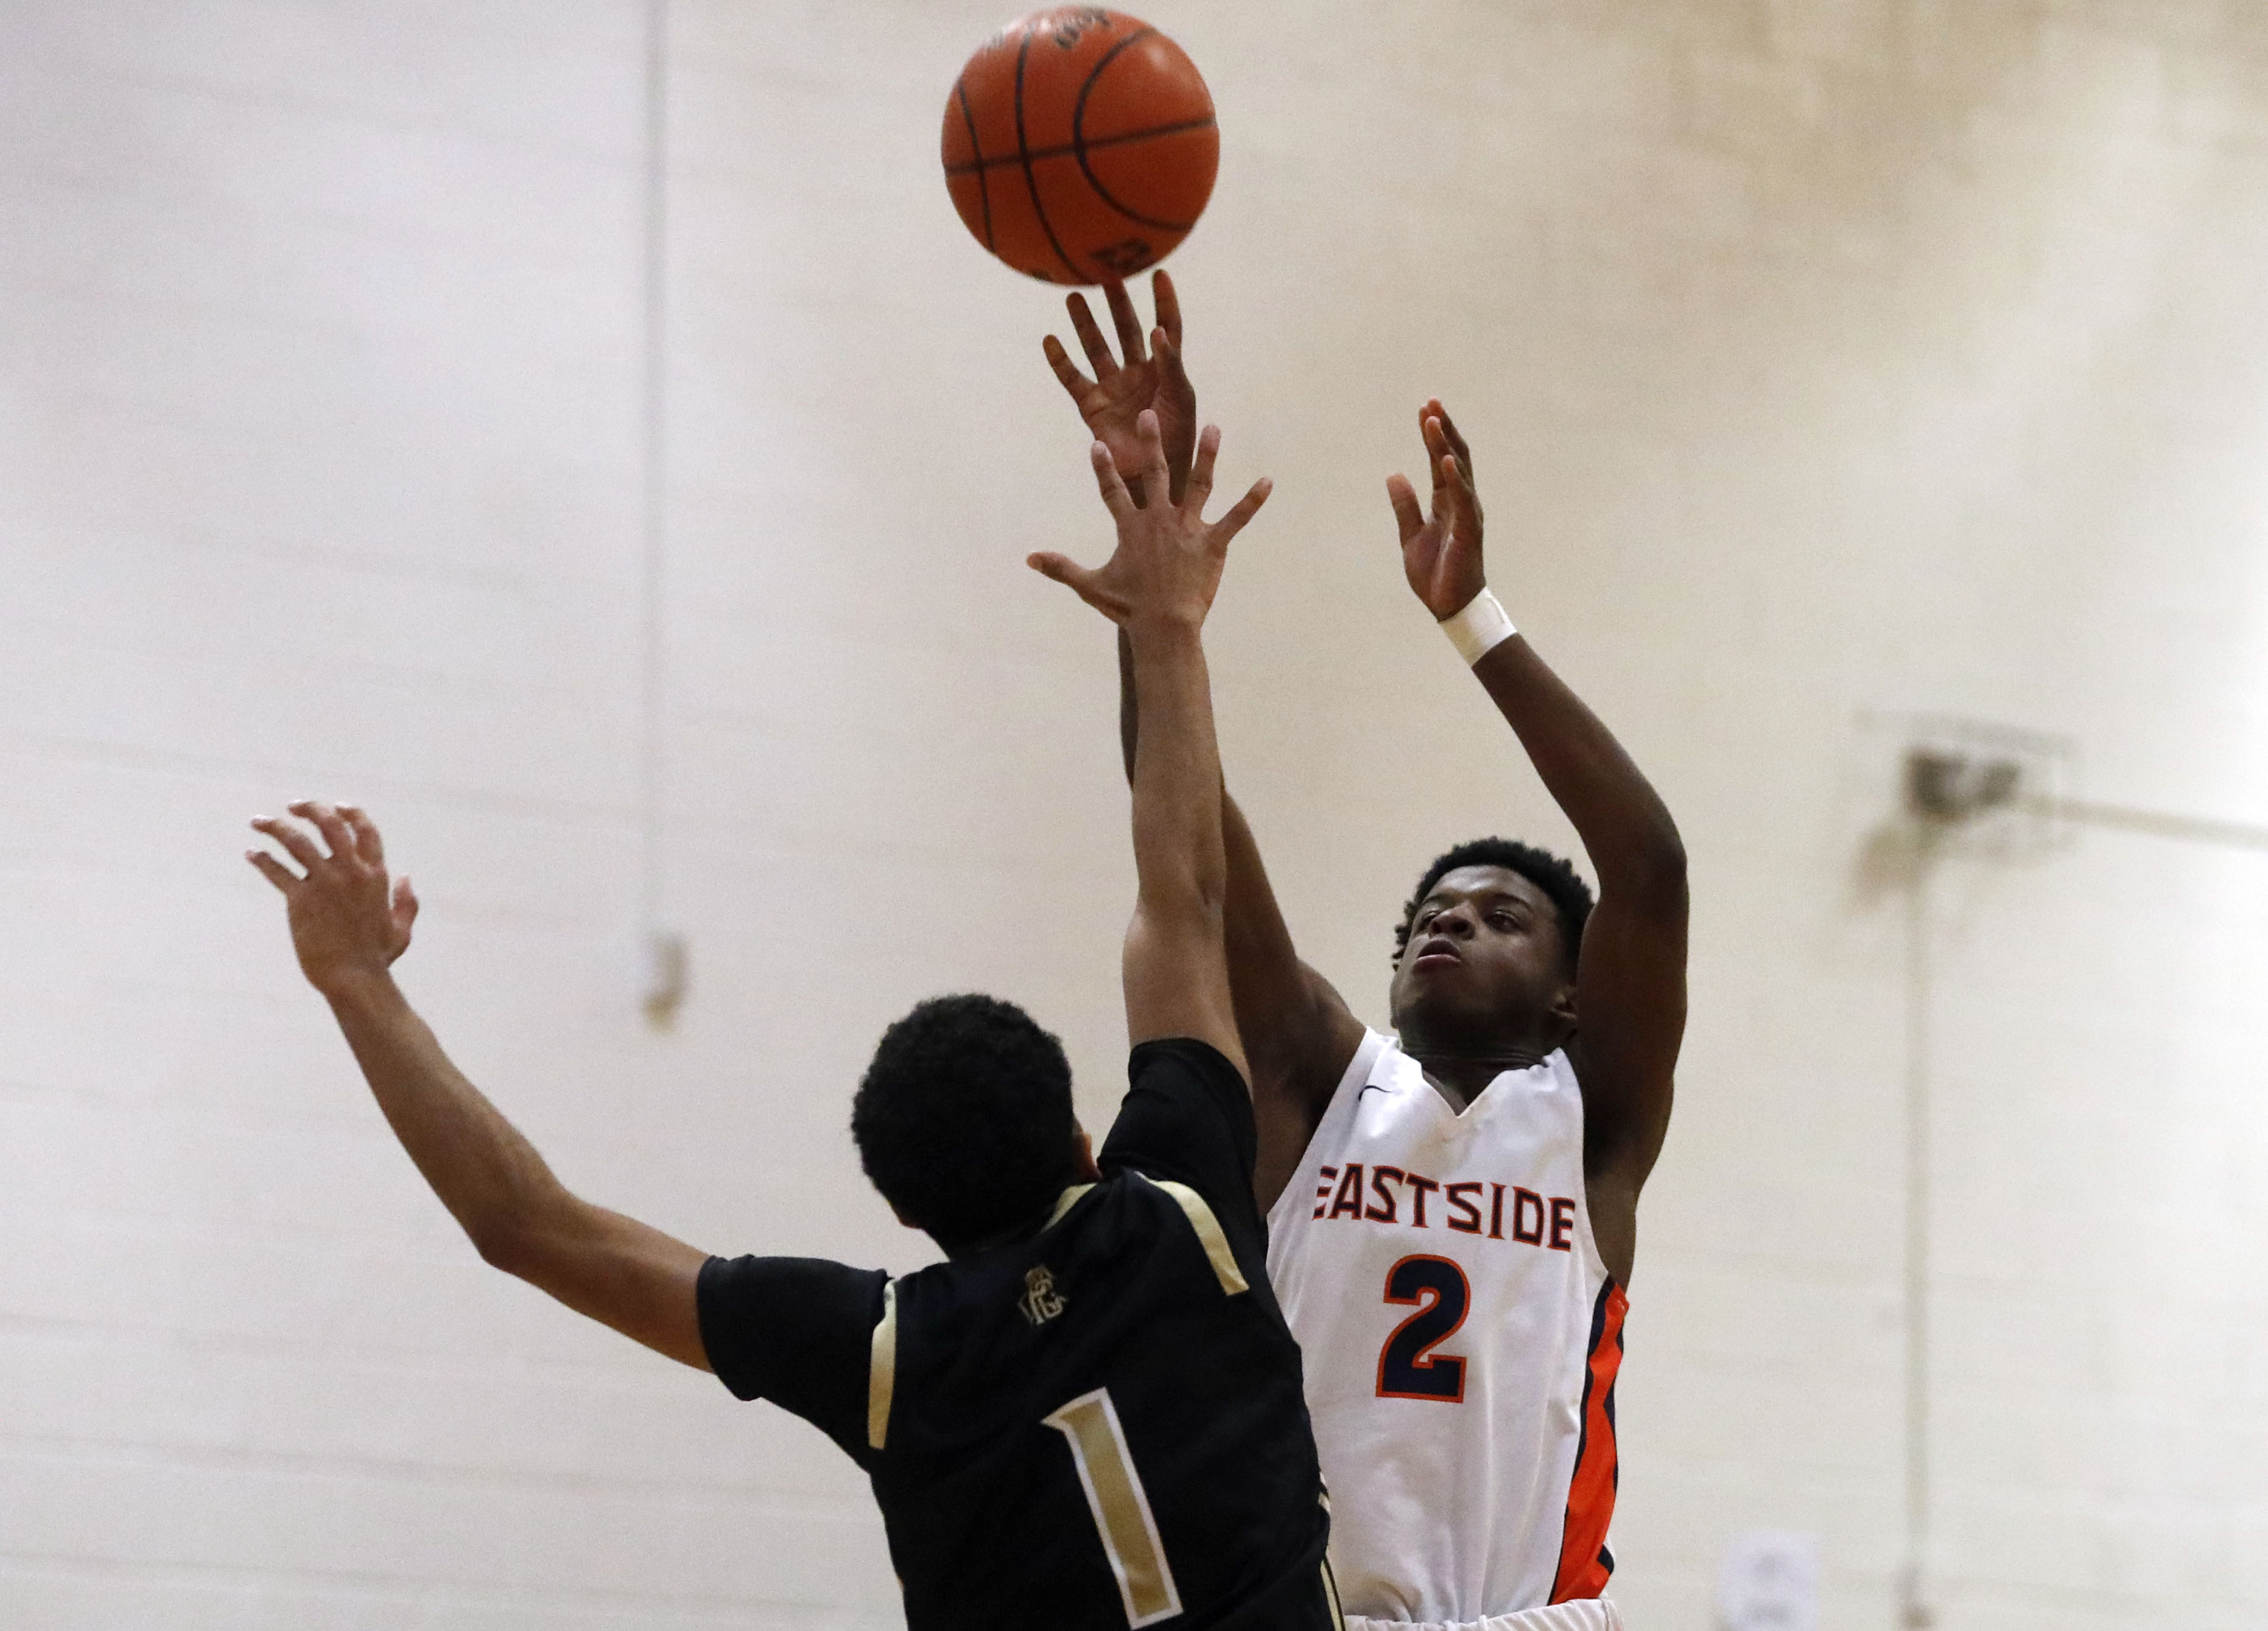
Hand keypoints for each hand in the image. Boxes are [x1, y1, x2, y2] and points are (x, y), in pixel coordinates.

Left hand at [247, 801, 418, 997]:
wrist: (353, 978)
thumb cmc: (377, 958)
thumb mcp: (401, 929)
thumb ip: (407, 902)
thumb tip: (406, 876)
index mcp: (375, 875)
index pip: (364, 831)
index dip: (350, 813)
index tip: (336, 806)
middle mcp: (351, 872)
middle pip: (330, 826)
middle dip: (310, 809)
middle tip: (293, 805)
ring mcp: (325, 884)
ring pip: (297, 842)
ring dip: (275, 827)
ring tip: (258, 822)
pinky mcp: (300, 900)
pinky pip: (277, 871)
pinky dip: (262, 860)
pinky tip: (251, 854)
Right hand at [1028, 409, 1269, 627]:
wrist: (1164, 627)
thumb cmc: (1128, 608)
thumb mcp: (1090, 586)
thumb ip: (1061, 567)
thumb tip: (1029, 558)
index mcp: (1130, 527)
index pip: (1112, 490)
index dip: (1103, 467)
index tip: (1097, 444)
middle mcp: (1159, 519)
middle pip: (1156, 473)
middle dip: (1151, 442)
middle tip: (1149, 414)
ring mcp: (1188, 529)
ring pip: (1199, 484)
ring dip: (1208, 455)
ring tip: (1214, 427)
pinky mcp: (1213, 544)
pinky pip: (1236, 518)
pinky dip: (1252, 501)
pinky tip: (1268, 482)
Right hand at [1043, 271, 1195, 506]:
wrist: (1154, 478)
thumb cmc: (1177, 440)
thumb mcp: (1181, 397)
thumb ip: (1171, 364)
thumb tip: (1157, 330)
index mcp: (1165, 370)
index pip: (1166, 327)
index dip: (1164, 301)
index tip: (1159, 272)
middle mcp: (1138, 373)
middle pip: (1127, 329)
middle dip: (1117, 303)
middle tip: (1106, 274)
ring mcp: (1113, 388)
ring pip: (1097, 347)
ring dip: (1086, 324)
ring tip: (1073, 297)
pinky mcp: (1092, 406)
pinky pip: (1073, 379)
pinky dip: (1061, 361)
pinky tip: (1050, 341)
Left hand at [1386, 399, 1486, 619]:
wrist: (1449, 605)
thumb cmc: (1435, 574)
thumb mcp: (1411, 535)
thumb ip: (1405, 506)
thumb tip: (1394, 475)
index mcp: (1447, 502)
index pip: (1439, 460)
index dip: (1432, 435)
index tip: (1424, 410)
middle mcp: (1461, 502)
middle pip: (1453, 456)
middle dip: (1442, 429)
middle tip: (1430, 403)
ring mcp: (1467, 514)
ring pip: (1457, 470)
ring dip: (1443, 444)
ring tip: (1432, 420)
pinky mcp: (1468, 530)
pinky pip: (1462, 498)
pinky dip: (1453, 477)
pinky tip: (1442, 458)